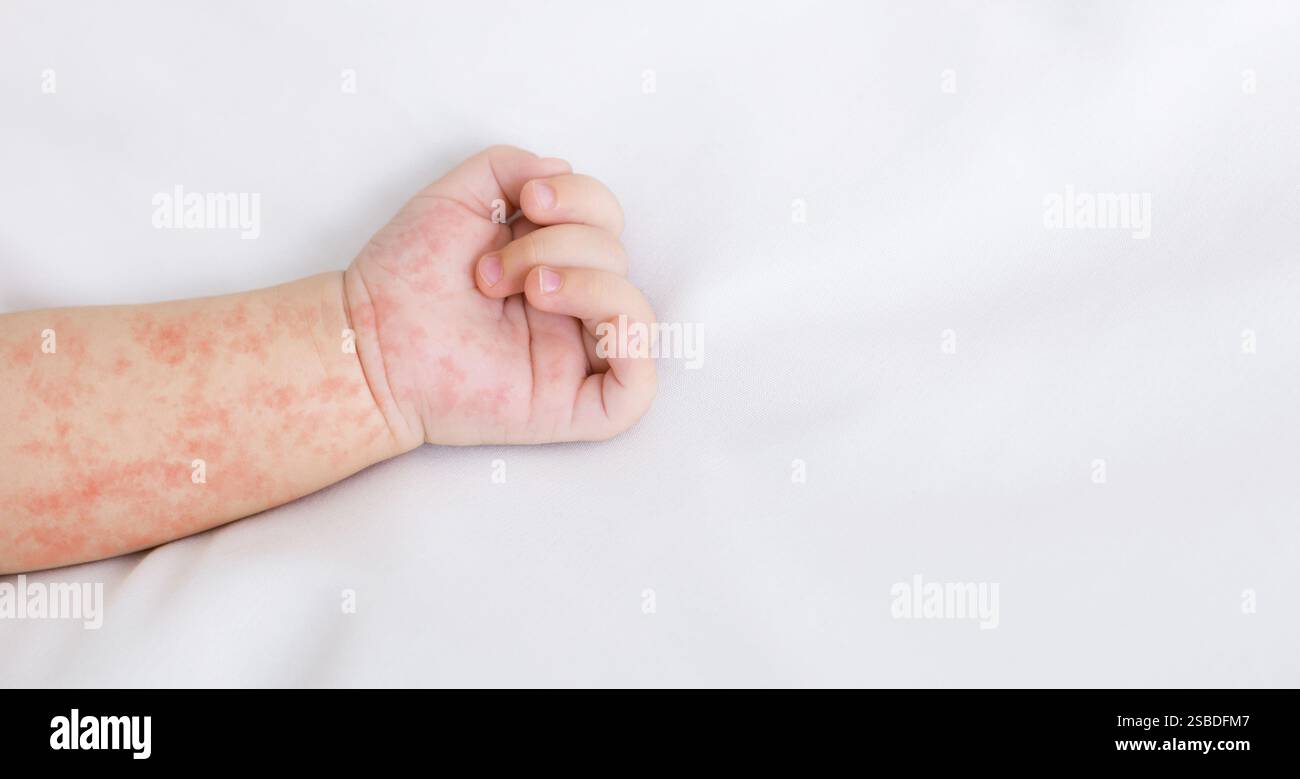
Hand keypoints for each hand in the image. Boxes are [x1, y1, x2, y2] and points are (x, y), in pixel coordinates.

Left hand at [344, 146, 655, 446]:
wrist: (367, 338)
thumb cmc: (406, 274)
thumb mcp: (459, 193)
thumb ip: (511, 166)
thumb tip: (563, 171)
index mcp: (552, 262)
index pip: (607, 222)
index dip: (583, 198)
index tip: (529, 200)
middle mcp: (570, 309)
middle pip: (617, 258)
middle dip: (558, 244)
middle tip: (490, 269)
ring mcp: (574, 358)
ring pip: (635, 313)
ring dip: (585, 282)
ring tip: (524, 288)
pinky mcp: (572, 406)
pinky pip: (638, 384)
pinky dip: (628, 341)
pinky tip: (579, 319)